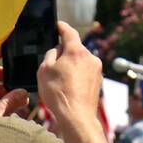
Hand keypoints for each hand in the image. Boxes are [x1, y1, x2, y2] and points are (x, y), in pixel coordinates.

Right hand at [37, 21, 104, 136]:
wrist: (77, 116)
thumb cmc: (59, 93)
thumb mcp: (44, 70)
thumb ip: (50, 55)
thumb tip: (57, 51)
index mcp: (76, 51)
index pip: (69, 32)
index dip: (62, 27)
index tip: (58, 25)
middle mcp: (90, 57)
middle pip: (75, 49)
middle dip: (64, 54)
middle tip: (52, 67)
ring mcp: (96, 70)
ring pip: (80, 62)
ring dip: (71, 67)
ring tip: (60, 82)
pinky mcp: (98, 81)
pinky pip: (85, 73)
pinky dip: (77, 76)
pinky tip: (69, 88)